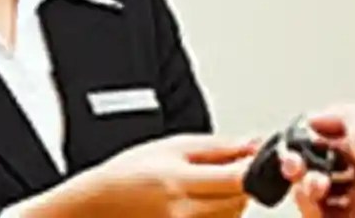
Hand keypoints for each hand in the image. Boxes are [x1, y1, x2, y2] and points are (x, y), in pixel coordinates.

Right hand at [13, 132, 256, 217]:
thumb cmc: (129, 173)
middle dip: (242, 183)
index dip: (255, 168)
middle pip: (240, 201)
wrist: (98, 204)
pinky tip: (202, 203)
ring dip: (232, 200)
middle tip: (228, 168)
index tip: (256, 158)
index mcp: (179, 182)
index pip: (238, 180)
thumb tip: (254, 144)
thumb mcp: (173, 146)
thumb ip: (218, 147)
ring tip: (206, 186)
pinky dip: (220, 215)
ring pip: (233, 217)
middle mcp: (181, 213)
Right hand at [279, 103, 354, 217]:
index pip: (319, 152)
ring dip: (303, 189)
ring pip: (312, 200)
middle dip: (295, 169)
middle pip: (311, 176)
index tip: (286, 145)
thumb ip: (330, 116)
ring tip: (315, 180)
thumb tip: (308, 120)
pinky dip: (309, 208)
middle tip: (294, 163)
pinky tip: (314, 192)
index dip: (298, 149)